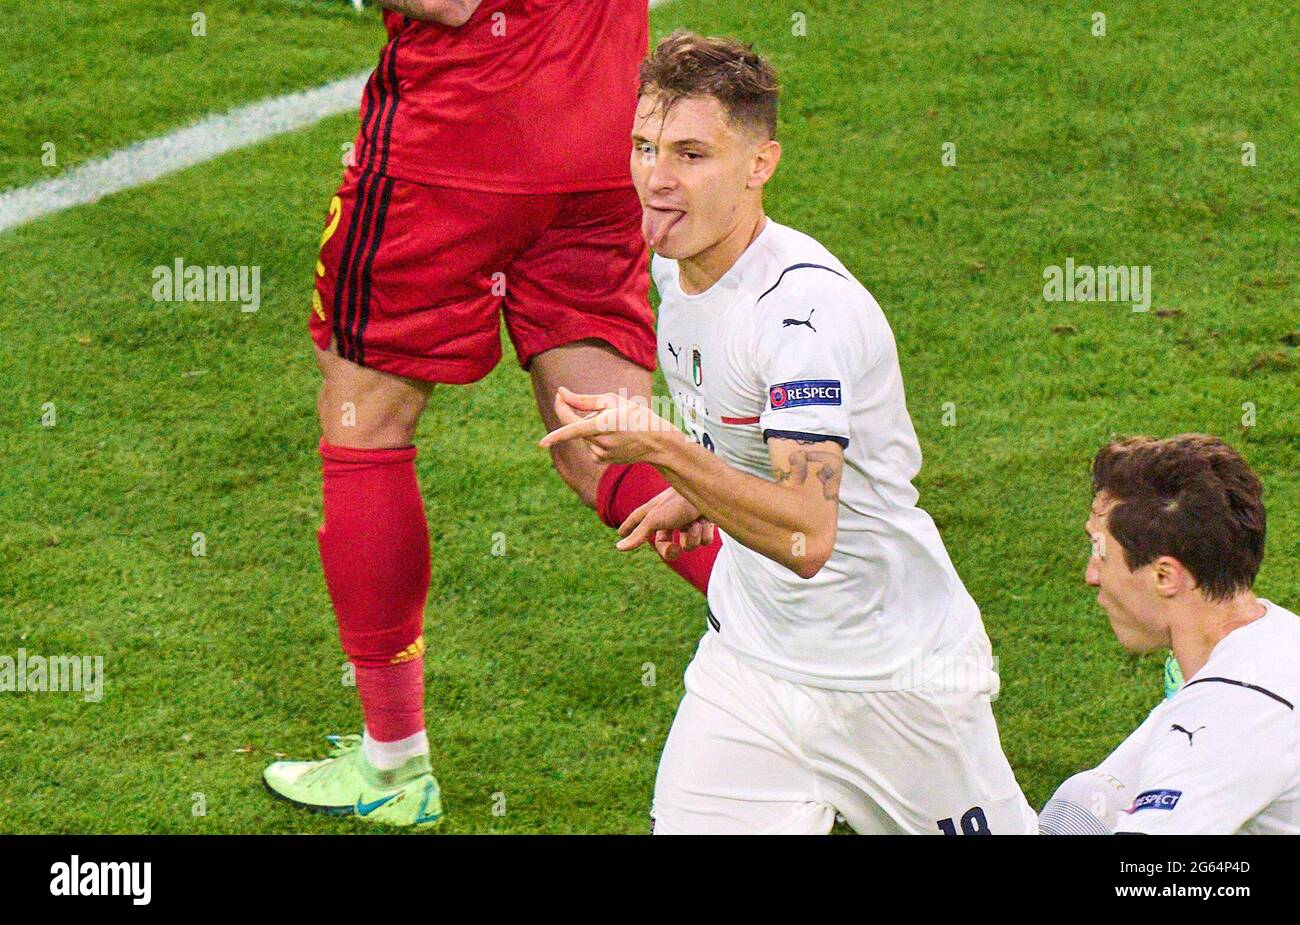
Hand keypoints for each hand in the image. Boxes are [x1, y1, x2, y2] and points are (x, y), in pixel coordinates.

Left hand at [538, 386, 682, 465]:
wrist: (656, 442)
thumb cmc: (635, 415)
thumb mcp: (612, 401)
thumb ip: (583, 400)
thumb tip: (560, 394)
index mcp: (604, 425)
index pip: (573, 431)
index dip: (555, 435)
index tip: (541, 443)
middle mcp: (601, 443)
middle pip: (574, 427)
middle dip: (577, 415)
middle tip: (595, 407)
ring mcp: (600, 454)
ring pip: (582, 435)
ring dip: (589, 427)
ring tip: (614, 426)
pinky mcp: (601, 460)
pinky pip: (588, 444)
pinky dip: (594, 438)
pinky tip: (612, 437)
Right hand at [616, 487, 714, 561]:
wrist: (710, 492)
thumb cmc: (679, 502)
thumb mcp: (655, 519)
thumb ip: (638, 534)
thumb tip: (618, 547)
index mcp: (656, 511)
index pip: (637, 519)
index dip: (630, 526)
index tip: (620, 533)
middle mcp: (671, 516)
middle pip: (664, 543)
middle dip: (670, 549)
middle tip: (674, 549)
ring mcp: (689, 520)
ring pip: (688, 545)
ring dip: (692, 537)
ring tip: (694, 522)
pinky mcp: (706, 523)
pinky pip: (704, 541)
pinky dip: (705, 533)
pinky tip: (706, 521)